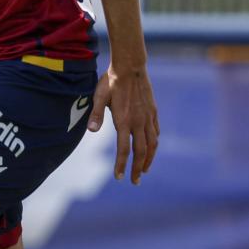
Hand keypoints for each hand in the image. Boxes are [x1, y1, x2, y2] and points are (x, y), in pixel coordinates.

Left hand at [87, 64, 158, 184]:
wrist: (131, 66)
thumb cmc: (111, 81)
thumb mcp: (99, 96)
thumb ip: (96, 114)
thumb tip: (92, 131)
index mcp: (124, 120)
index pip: (123, 149)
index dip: (121, 165)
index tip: (119, 177)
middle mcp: (138, 122)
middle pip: (141, 152)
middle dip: (138, 169)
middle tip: (135, 181)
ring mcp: (148, 117)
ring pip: (152, 144)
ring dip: (149, 159)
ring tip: (145, 170)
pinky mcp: (153, 111)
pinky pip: (156, 132)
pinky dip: (154, 144)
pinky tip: (152, 148)